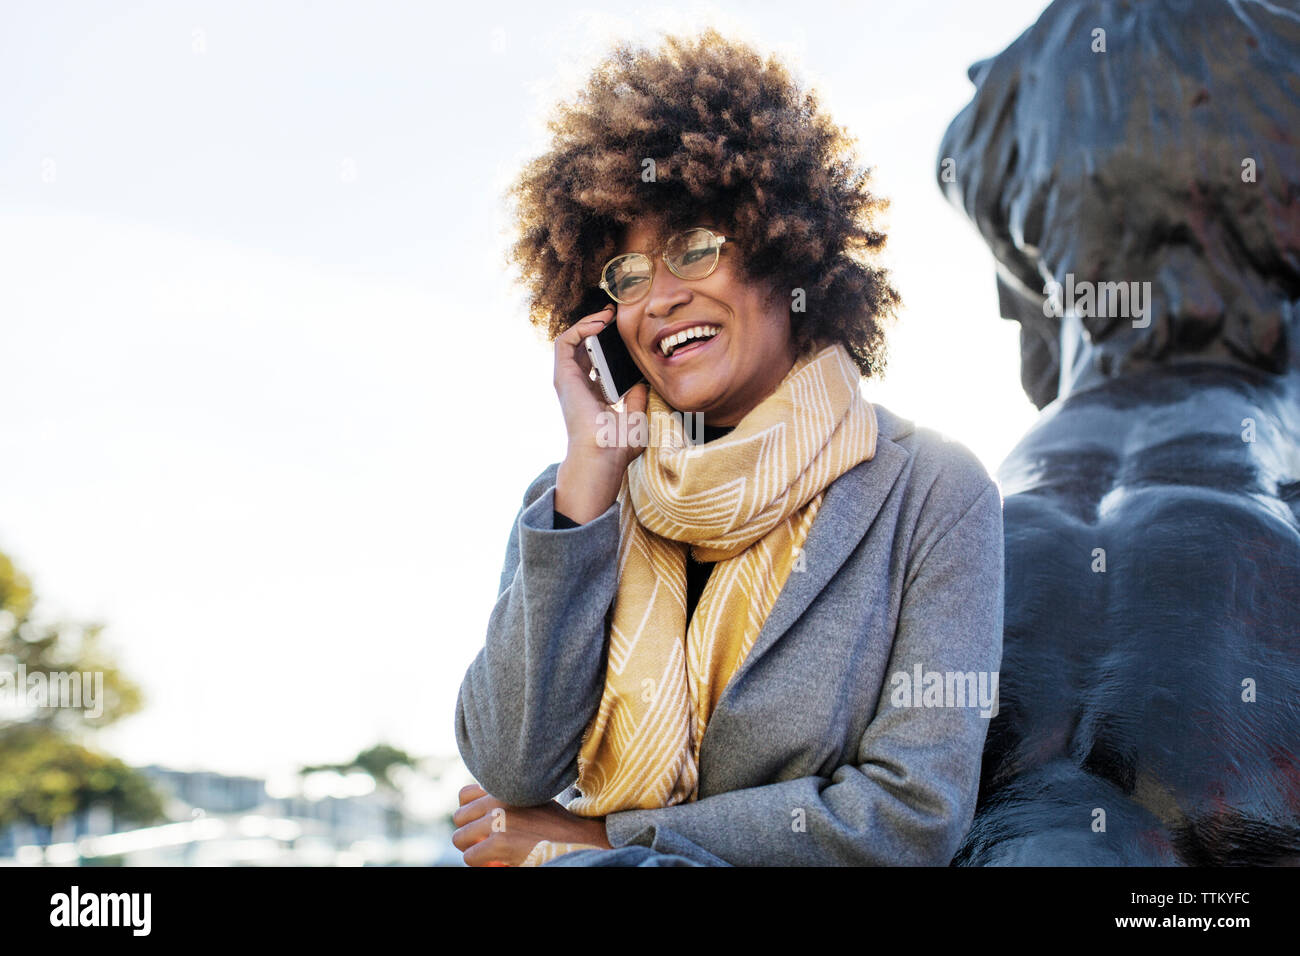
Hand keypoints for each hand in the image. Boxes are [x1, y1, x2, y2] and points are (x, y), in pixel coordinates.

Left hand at [451, 783, 611, 866]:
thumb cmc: (556, 826)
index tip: (480, 825)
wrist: (577, 841)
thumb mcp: (532, 801)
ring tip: (487, 856)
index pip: (465, 794)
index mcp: (504, 787)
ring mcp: (497, 820)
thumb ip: (508, 801)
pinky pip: (470, 857)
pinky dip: (479, 864)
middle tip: (483, 845)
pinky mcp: (498, 842)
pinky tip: (494, 864)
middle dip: (468, 833)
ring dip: (471, 850)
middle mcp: (498, 798)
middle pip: (459, 817)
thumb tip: (484, 812)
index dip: (469, 813)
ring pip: (459, 838)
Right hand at [552, 310, 650, 522]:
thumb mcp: (635, 419)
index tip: (626, 332)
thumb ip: (636, 400)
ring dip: (588, 322)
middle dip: (598, 328)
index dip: (608, 344)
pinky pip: (564, 342)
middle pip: (583, 347)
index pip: (595, 362)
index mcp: (592, 396)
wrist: (602, 457)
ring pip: (571, 341)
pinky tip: (599, 323)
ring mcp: (569, 380)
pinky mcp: (563, 376)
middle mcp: (578, 386)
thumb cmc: (616, 448)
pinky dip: (580, 328)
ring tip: (608, 314)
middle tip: (617, 315)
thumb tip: (642, 383)